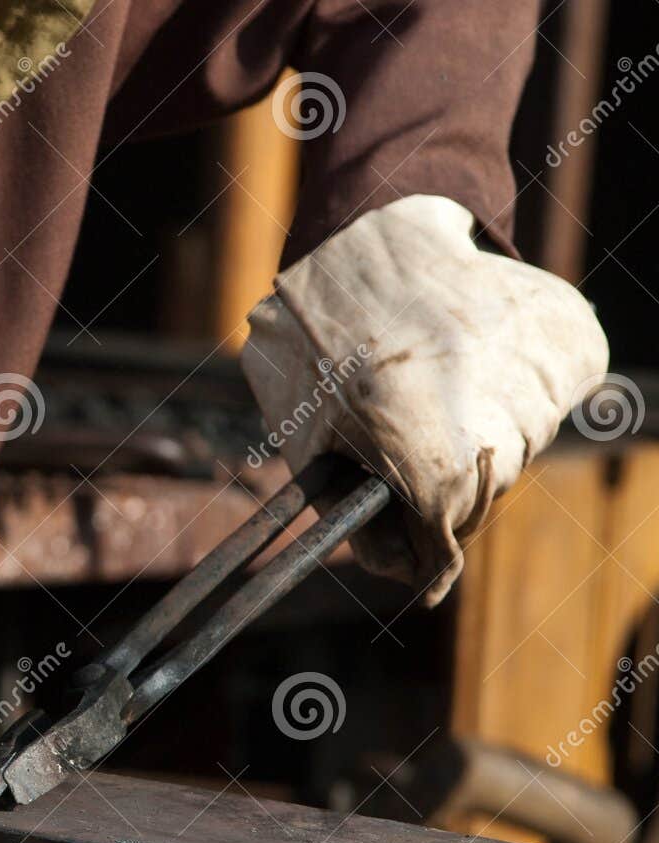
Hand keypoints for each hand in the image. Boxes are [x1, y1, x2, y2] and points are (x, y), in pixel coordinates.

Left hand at [241, 195, 608, 604]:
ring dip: (483, 429)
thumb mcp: (306, 437)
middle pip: (486, 489)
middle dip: (445, 483)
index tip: (415, 560)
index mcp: (422, 445)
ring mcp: (537, 368)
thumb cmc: (316, 347)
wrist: (363, 239)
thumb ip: (352, 512)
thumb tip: (400, 568)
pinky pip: (558, 390)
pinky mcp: (569, 332)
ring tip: (433, 383)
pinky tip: (473, 358)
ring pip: (524, 440)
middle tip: (405, 437)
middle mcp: (491, 412)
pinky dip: (521, 386)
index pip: (442, 537)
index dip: (420, 552)